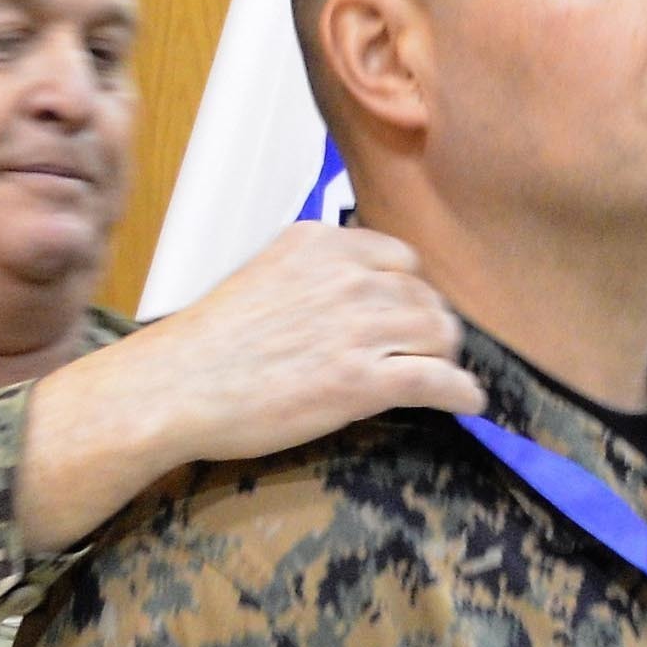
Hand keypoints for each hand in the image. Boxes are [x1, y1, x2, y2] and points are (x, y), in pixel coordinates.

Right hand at [139, 223, 484, 459]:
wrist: (176, 385)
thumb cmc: (208, 342)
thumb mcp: (264, 276)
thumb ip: (313, 275)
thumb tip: (352, 296)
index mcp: (321, 244)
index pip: (398, 258)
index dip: (409, 290)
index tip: (407, 313)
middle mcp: (346, 276)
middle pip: (424, 295)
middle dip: (430, 325)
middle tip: (428, 351)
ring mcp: (358, 327)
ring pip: (438, 334)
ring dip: (447, 357)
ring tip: (446, 375)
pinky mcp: (361, 380)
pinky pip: (436, 380)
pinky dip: (461, 392)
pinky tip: (469, 402)